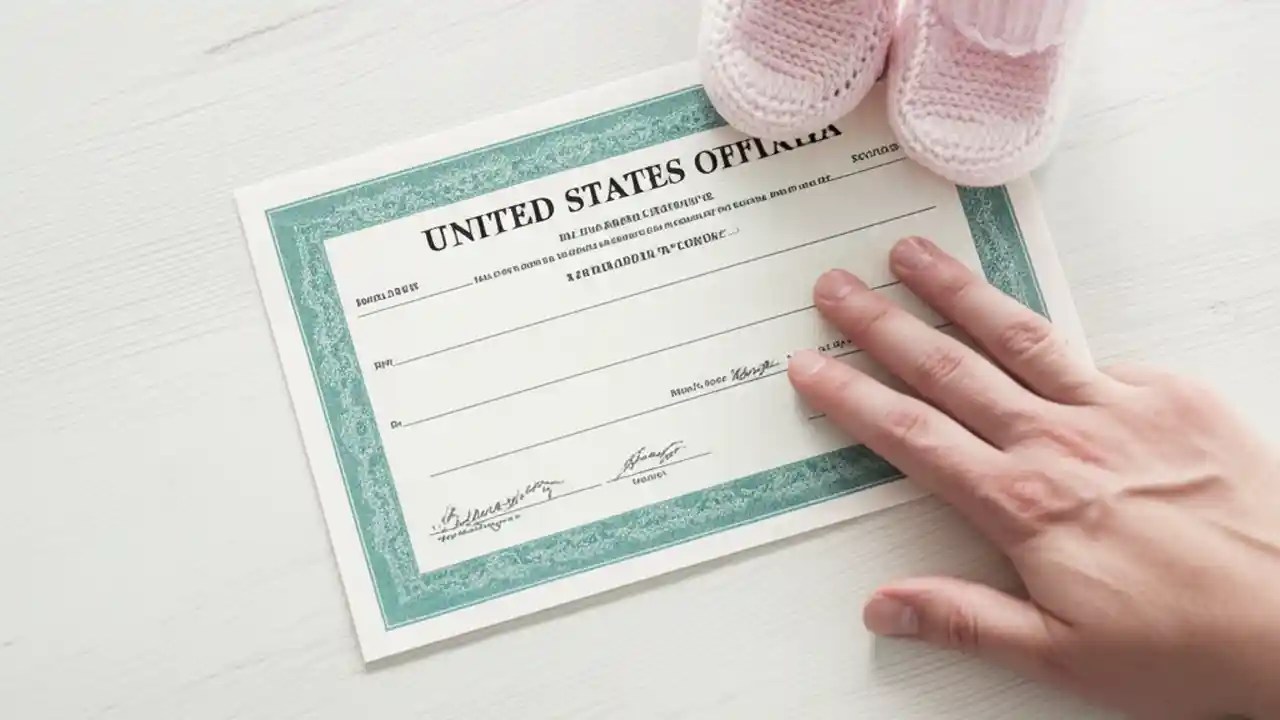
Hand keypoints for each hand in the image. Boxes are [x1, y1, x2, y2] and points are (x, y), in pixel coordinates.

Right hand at [787, 237, 1279, 719]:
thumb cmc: (1189, 645)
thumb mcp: (1062, 657)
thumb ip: (965, 619)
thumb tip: (881, 607)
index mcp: (1025, 504)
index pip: (912, 435)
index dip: (851, 396)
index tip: (810, 364)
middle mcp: (1063, 443)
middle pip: (949, 369)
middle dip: (881, 324)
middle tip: (835, 287)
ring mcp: (1120, 408)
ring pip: (1018, 337)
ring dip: (956, 293)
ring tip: (911, 256)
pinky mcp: (1173, 393)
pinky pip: (1099, 358)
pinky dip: (1056, 340)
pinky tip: (1031, 331)